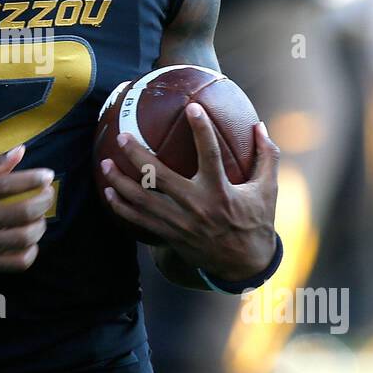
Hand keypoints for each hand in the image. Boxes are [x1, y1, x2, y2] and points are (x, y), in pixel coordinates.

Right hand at [0, 145, 53, 275]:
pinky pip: (18, 263)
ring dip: (40, 226)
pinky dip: (31, 251)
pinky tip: (28, 241)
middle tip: (47, 194)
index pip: (6, 185)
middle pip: (22, 212)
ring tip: (38, 217)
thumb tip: (21, 150)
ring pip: (24, 238)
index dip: (32, 179)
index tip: (47, 175)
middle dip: (44, 201)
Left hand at [100, 104, 278, 278]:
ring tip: (105, 163)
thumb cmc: (256, 220)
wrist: (245, 264)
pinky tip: (108, 193)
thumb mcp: (268, 189)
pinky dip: (122, 207)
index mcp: (221, 190)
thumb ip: (267, 157)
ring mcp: (181, 223)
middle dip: (137, 155)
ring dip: (120, 181)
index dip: (201, 130)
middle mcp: (197, 206)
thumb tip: (260, 126)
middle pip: (159, 176)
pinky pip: (140, 221)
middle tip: (122, 137)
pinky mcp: (171, 236)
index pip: (210, 154)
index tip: (192, 108)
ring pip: (142, 200)